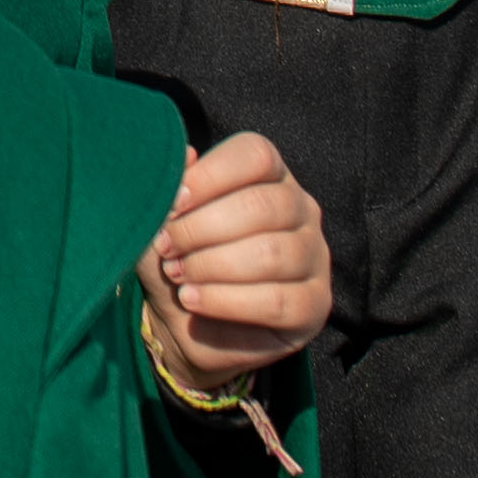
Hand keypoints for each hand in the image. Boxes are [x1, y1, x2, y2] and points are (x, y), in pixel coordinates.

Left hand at [140, 129, 332, 393]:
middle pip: (262, 205)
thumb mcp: (163, 221)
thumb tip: (187, 155)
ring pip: (271, 254)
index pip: (255, 156)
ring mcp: (314, 257)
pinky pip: (276, 301)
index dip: (210, 177)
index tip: (172, 203)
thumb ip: (173, 186)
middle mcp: (301, 209)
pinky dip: (225, 301)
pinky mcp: (315, 306)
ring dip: (211, 265)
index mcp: (269, 175)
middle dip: (202, 228)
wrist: (180, 322)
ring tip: (178, 275)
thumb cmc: (177, 257)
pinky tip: (192, 299)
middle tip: (167, 247)